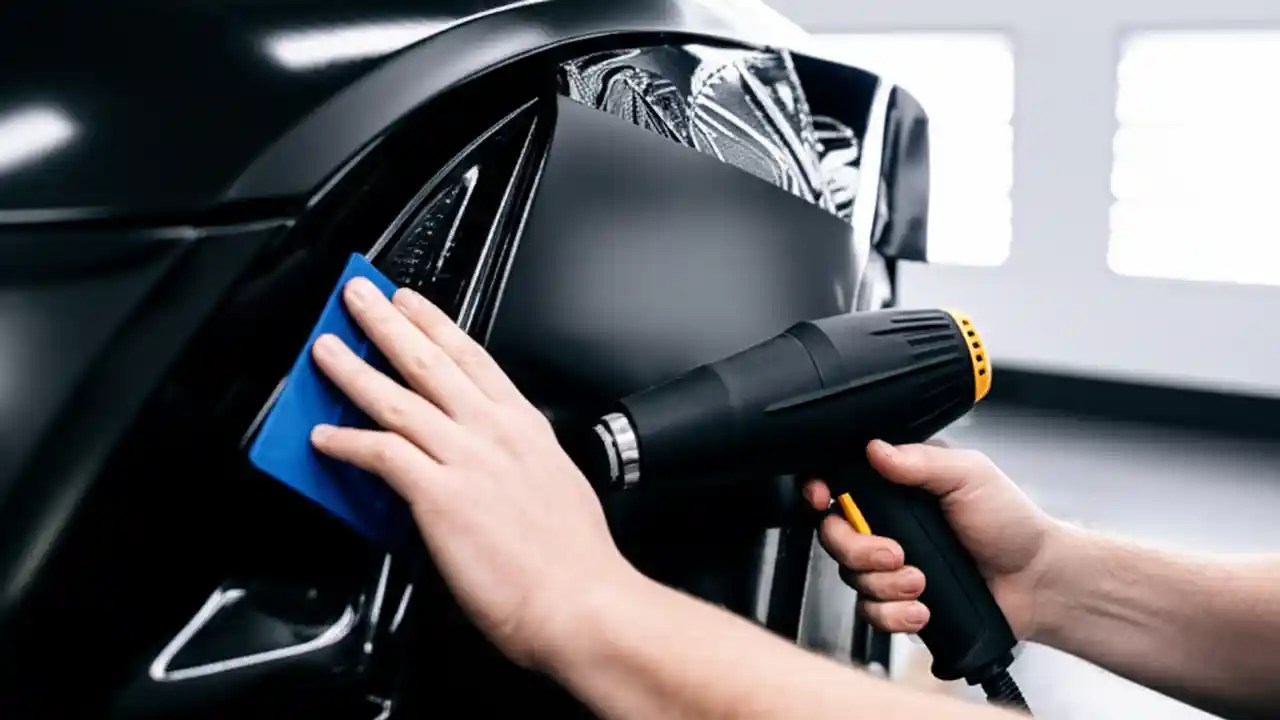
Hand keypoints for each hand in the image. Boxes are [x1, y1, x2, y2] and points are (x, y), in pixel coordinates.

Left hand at [307, 277, 637, 670]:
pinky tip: (324, 436)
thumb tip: (488, 465)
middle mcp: (494, 432)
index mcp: (524, 427)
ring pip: (396, 397)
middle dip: (385, 322)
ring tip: (324, 350)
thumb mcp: (554, 484)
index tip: (410, 301)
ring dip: (353, 369)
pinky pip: (382, 454)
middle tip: (356, 296)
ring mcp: (466, 458)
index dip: (433, 322)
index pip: (471, 357)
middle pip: (427, 360)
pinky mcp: (439, 494)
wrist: (581, 601)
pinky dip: (348, 441)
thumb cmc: (574, 559)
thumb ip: (515, 463)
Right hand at [803, 440, 1060, 641]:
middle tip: (894, 554)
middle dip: (857, 550)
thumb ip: (920, 461)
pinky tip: (921, 609)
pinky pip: (871, 614)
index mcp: (896, 487)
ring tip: (921, 583)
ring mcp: (890, 566)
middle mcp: (886, 525)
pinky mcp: (899, 602)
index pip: (839, 484)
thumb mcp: (969, 475)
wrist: (1037, 582)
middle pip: (834, 536)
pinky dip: (893, 615)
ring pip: (850, 578)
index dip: (820, 492)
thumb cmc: (1010, 522)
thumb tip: (875, 448)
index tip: (824, 500)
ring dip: (884, 585)